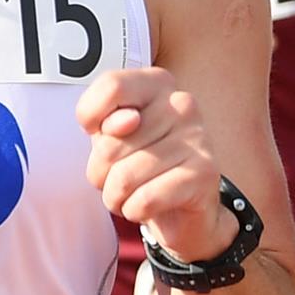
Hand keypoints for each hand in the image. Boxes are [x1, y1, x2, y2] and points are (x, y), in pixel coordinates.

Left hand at [79, 68, 234, 261]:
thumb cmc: (140, 165)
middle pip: (109, 143)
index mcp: (157, 83)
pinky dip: (134, 211)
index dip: (90, 117)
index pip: (111, 86)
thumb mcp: (110, 136)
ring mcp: (197, 137)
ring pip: (124, 177)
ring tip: (131, 195)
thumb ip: (104, 120)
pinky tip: (146, 208)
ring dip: (115, 198)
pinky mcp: (205, 173)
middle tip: (119, 177)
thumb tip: (124, 122)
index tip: (101, 134)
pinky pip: (145, 199)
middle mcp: (182, 104)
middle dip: (100, 174)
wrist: (182, 211)